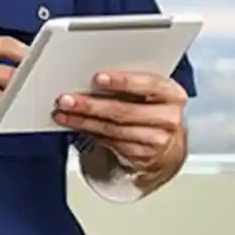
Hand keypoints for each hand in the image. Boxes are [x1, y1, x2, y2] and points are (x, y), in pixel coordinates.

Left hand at [52, 71, 187, 173]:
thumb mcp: (150, 91)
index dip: (121, 81)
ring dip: (83, 121)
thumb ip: (130, 82)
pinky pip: (111, 143)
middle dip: (91, 105)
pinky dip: (89, 132)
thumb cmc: (154, 108)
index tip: (97, 78)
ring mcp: (157, 140)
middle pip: (124, 111)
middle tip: (67, 99)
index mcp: (171, 94)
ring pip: (113, 129)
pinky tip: (76, 125)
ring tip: (63, 113)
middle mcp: (168, 118)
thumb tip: (90, 76)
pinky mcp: (143, 157)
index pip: (147, 84)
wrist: (169, 144)